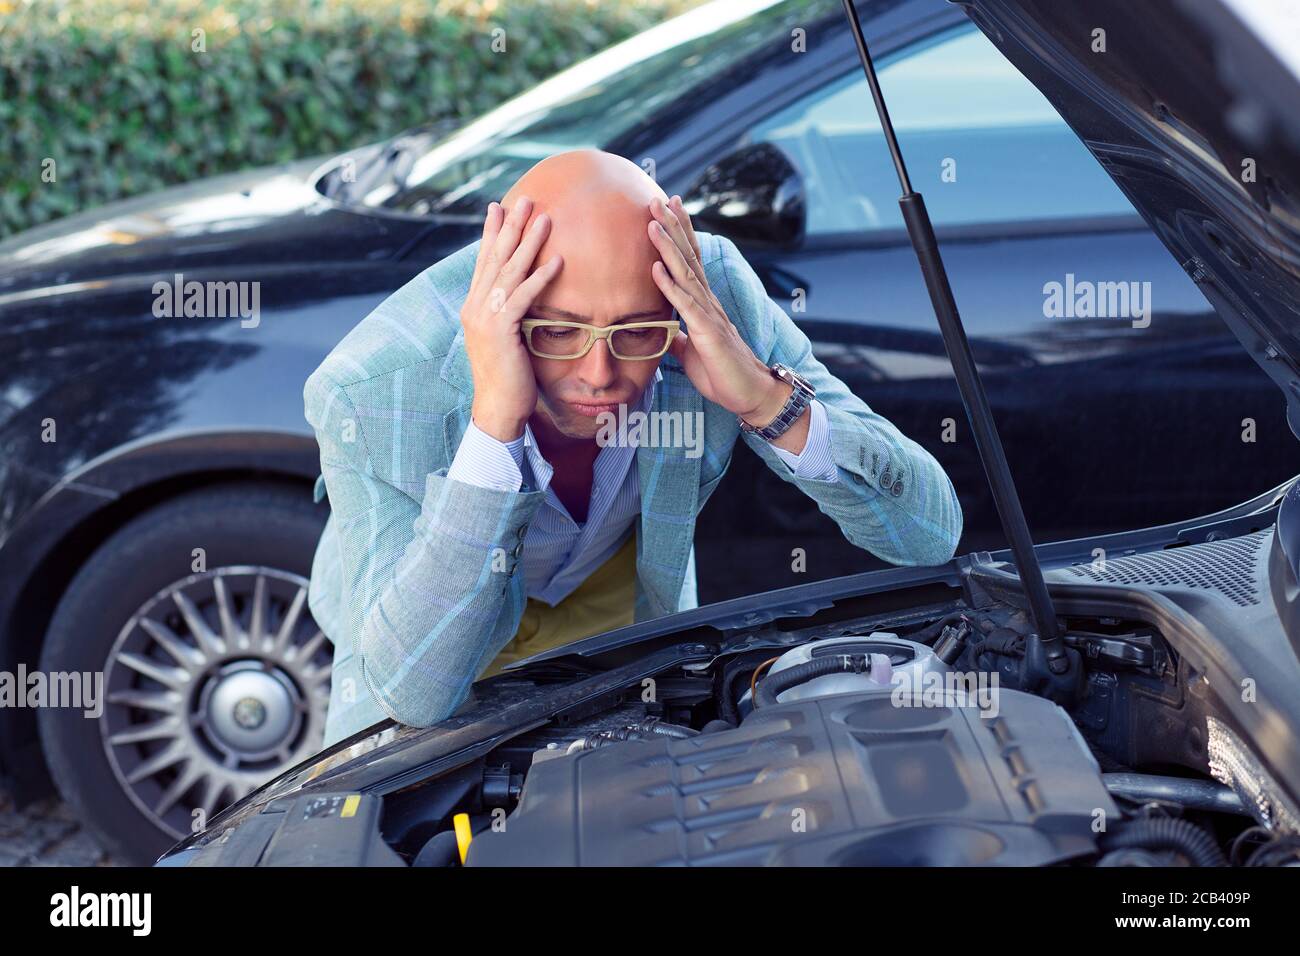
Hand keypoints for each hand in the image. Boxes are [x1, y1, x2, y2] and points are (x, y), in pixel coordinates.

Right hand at [462, 196, 562, 440]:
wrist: (497, 410)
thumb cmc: (508, 379)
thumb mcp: (505, 341)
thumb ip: (508, 317)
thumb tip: (519, 302)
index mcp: (474, 308)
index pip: (484, 263)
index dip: (492, 234)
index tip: (499, 208)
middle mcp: (475, 308)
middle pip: (495, 259)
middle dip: (510, 227)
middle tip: (526, 199)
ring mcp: (485, 318)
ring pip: (509, 271)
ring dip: (528, 243)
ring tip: (545, 218)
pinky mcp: (501, 331)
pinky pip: (524, 297)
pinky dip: (540, 277)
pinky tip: (557, 261)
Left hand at [647, 195, 788, 424]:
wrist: (751, 395)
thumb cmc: (723, 373)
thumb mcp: (691, 351)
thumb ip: (677, 336)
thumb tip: (661, 329)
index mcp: (704, 304)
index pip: (690, 261)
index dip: (679, 234)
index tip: (667, 208)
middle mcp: (708, 302)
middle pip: (688, 256)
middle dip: (673, 227)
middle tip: (658, 198)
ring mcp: (709, 315)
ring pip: (686, 273)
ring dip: (667, 247)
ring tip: (652, 222)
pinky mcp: (708, 333)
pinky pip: (686, 306)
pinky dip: (670, 285)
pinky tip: (656, 268)